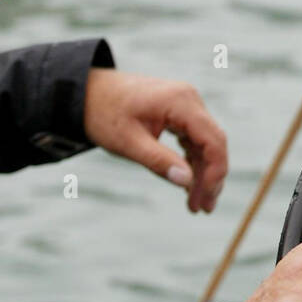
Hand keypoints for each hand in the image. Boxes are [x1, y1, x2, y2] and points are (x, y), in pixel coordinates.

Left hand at [82, 67, 227, 212]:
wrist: (86, 93)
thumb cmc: (104, 114)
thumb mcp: (128, 142)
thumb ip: (158, 161)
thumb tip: (187, 182)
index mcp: (181, 102)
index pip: (213, 140)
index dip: (214, 172)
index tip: (205, 199)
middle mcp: (190, 100)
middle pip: (214, 143)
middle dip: (210, 178)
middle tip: (203, 208)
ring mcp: (186, 105)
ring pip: (206, 144)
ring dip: (202, 172)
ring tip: (195, 202)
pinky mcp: (179, 112)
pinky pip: (194, 139)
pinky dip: (192, 161)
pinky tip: (187, 182)